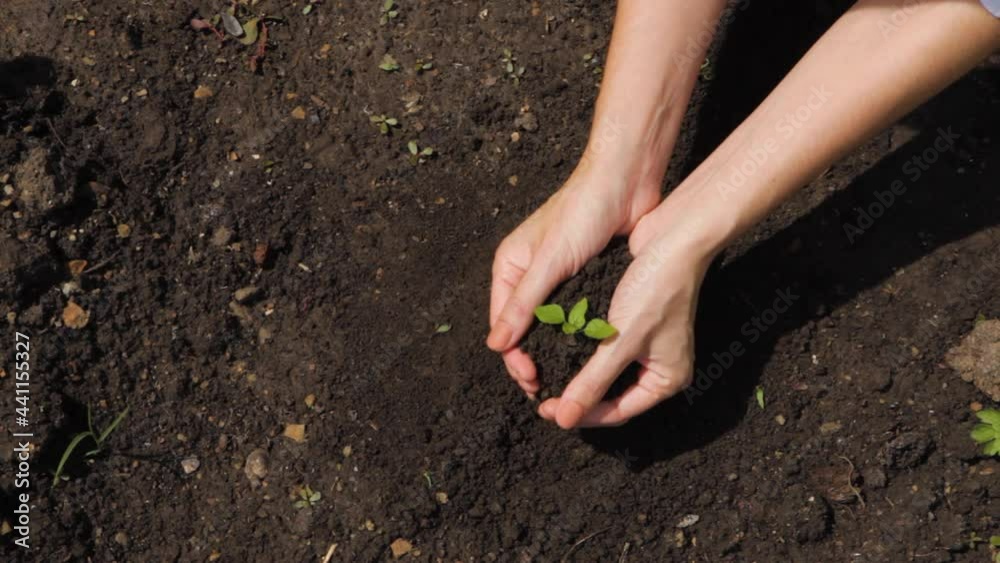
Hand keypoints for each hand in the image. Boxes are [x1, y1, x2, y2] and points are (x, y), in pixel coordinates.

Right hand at [487, 164, 660, 395]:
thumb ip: (523, 305)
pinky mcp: (585, 281)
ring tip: (566, 382)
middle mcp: (529, 276)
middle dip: (532, 359)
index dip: (513, 354)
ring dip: (555, 352)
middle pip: (524, 330)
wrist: (625, 182)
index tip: (530, 379)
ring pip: (551, 327)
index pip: (502, 322)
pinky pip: (576, 317)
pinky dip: (577, 337)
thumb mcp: (548, 262)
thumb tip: (496, 346)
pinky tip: (587, 358)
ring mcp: (558, 281)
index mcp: (509, 268)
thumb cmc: (582, 212)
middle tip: (547, 389)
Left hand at [537, 200, 716, 427]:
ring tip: (545, 375)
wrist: (675, 236)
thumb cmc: (655, 288)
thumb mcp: (620, 341)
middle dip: (578, 396)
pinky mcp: (634, 322)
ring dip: (577, 374)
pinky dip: (583, 351)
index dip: (582, 414)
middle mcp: (659, 365)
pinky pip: (605, 346)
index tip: (546, 410)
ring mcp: (648, 343)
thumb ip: (591, 381)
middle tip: (542, 397)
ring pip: (605, 370)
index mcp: (666, 380)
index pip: (617, 411)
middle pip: (611, 394)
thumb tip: (565, 419)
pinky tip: (557, 349)